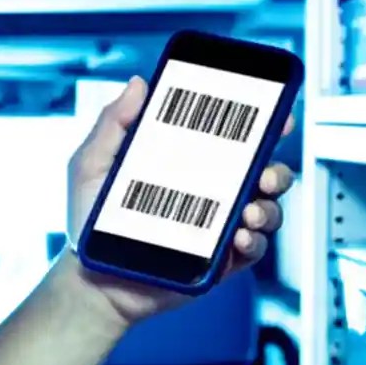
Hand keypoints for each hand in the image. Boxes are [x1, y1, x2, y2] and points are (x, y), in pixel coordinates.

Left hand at [64, 76, 296, 324]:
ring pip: (267, 210)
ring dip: (268, 207)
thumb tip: (139, 85)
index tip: (275, 115)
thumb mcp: (93, 164)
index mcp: (188, 165)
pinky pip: (253, 249)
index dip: (262, 125)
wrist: (92, 279)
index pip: (234, 140)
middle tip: (264, 172)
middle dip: (275, 169)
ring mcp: (219, 228)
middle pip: (263, 174)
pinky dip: (254, 241)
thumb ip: (113, 123)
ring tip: (249, 212)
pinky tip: (238, 237)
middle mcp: (212, 194)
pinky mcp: (221, 261)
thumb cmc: (90, 224)